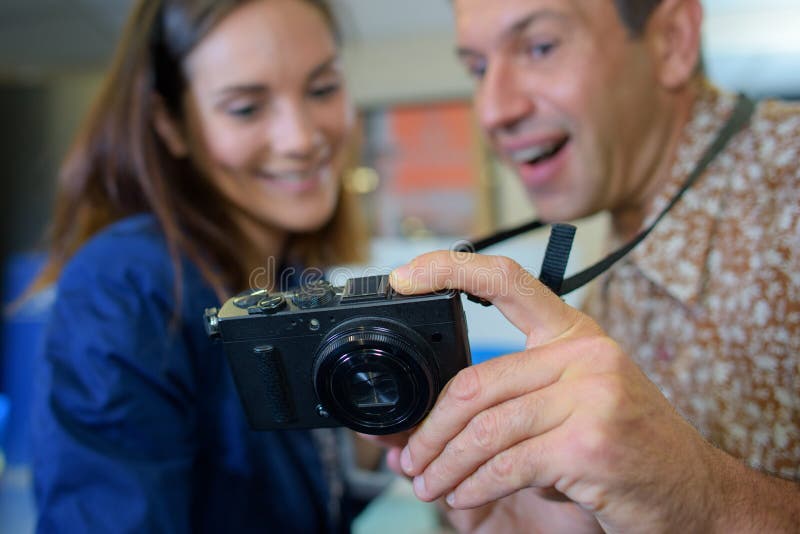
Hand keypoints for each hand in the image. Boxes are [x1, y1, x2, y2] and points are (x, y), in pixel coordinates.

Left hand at [388, 251, 722, 532]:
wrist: (696, 494)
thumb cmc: (627, 445)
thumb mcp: (572, 405)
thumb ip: (511, 399)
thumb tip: (426, 417)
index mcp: (574, 334)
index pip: (506, 282)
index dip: (450, 270)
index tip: (404, 276)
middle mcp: (585, 354)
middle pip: (475, 383)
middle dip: (432, 429)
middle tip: (411, 458)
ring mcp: (592, 396)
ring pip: (485, 429)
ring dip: (445, 465)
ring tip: (428, 485)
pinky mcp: (589, 444)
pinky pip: (506, 465)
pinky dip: (473, 486)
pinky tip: (463, 497)